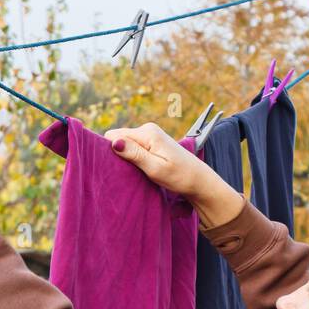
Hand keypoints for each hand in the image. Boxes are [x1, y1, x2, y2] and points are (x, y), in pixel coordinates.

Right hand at [104, 121, 244, 229]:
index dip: (110, 151)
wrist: (199, 180)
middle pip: (118, 137)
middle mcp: (148, 129)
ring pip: (125, 143)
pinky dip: (132, 158)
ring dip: (125, 157)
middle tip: (127, 171)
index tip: (116, 166)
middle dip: (117, 154)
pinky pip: (133, 146)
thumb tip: (114, 142)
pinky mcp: (153, 142)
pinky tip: (139, 168)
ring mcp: (151, 134)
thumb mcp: (155, 168)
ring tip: (135, 171)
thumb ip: (134, 154)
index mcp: (147, 133)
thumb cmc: (179, 176)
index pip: (113, 135)